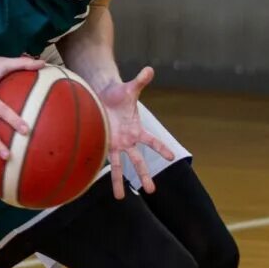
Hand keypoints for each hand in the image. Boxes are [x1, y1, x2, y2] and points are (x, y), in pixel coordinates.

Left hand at [99, 66, 175, 198]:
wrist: (102, 97)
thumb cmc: (118, 94)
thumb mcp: (130, 88)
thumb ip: (140, 81)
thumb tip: (150, 69)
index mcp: (137, 130)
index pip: (152, 141)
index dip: (161, 148)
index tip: (172, 157)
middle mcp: (128, 141)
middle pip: (138, 161)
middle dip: (144, 175)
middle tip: (152, 190)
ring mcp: (115, 144)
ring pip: (118, 166)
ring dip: (119, 181)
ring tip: (120, 198)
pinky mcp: (103, 144)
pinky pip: (102, 157)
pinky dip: (98, 167)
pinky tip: (96, 180)